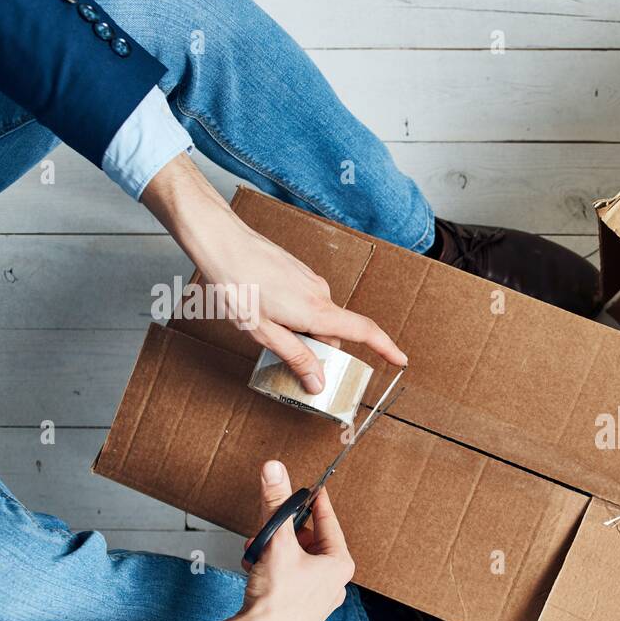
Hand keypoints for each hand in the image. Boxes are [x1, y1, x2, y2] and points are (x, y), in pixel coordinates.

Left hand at [141, 153, 406, 394]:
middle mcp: (320, 293)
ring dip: (303, 331)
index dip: (386, 347)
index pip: (364, 331)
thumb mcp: (261, 331)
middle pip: (335, 331)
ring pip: (318, 318)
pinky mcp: (298, 273)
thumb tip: (318, 380)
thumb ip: (294, 356)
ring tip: (267, 330)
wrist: (219, 240)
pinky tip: (267, 312)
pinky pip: (308, 303)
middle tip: (291, 362)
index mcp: (316, 311)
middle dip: (320, 350)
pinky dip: (296, 315)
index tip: (400, 359)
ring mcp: (310, 280)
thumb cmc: (235, 283)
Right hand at [168, 460, 356, 620]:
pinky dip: (270, 569)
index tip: (311, 487)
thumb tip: (274, 469)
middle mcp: (334, 583)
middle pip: (308, 541)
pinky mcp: (299, 611)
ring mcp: (318, 599)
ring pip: (295, 559)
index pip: (328, 521)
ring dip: (273, 550)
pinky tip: (254, 571)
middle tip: (267, 526)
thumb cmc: (277, 601)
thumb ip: (275, 503)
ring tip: (255, 551)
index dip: (315, 501)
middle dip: (283, 531)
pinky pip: (287, 578)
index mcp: (340, 564)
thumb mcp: (276, 542)